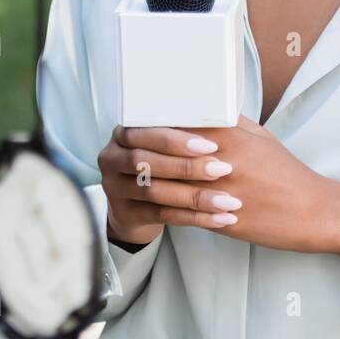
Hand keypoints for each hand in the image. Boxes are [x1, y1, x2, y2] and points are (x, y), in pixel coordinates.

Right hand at [98, 123, 243, 246]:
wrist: (137, 207)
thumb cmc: (162, 165)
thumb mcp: (167, 146)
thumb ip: (186, 130)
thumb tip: (227, 119)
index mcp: (123, 132)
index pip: (147, 132)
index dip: (177, 140)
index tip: (212, 145)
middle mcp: (112, 158)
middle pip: (145, 161)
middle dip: (187, 166)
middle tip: (222, 169)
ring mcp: (114, 188)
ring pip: (154, 191)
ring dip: (195, 196)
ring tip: (227, 200)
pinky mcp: (125, 214)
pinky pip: (161, 215)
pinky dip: (193, 217)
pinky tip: (219, 218)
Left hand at [100, 115, 339, 255]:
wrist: (314, 212)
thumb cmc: (286, 172)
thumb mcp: (260, 137)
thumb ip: (228, 121)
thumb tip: (204, 107)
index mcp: (230, 136)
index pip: (178, 126)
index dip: (151, 128)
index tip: (130, 127)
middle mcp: (224, 161)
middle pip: (167, 156)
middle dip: (140, 155)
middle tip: (120, 154)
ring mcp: (223, 193)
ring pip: (170, 188)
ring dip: (148, 185)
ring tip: (130, 181)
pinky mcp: (224, 221)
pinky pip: (186, 216)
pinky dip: (166, 210)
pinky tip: (152, 206)